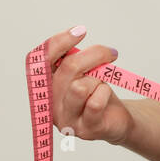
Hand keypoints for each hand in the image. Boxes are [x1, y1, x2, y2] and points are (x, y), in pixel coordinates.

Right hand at [47, 25, 132, 145]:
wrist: (118, 120)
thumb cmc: (99, 93)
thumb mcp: (85, 72)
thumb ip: (75, 60)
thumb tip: (76, 38)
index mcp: (46, 87)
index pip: (41, 61)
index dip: (58, 42)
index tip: (81, 31)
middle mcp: (51, 104)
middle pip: (69, 68)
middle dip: (94, 55)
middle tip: (111, 53)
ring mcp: (66, 119)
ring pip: (80, 86)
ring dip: (98, 79)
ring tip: (103, 84)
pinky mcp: (85, 129)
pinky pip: (95, 102)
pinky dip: (105, 93)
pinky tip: (106, 95)